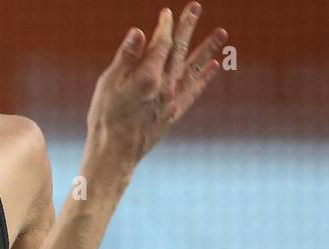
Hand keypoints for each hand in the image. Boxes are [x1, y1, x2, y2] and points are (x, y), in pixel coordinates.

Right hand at [85, 4, 227, 175]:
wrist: (114, 154)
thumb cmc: (105, 118)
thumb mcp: (108, 84)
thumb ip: (126, 57)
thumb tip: (139, 32)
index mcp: (148, 75)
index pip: (162, 43)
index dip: (165, 26)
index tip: (167, 14)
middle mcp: (165, 85)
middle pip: (180, 50)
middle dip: (187, 27)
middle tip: (196, 7)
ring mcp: (172, 100)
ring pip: (193, 68)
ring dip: (208, 48)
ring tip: (222, 33)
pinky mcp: (174, 113)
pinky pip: (194, 91)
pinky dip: (205, 77)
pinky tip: (213, 65)